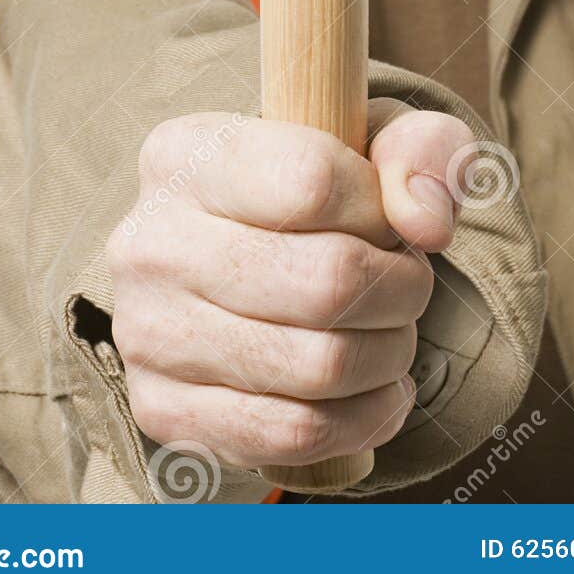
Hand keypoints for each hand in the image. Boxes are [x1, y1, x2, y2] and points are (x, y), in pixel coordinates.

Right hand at [107, 103, 474, 470]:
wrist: (227, 263)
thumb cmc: (308, 193)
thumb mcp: (369, 137)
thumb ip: (420, 149)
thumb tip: (427, 222)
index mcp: (187, 153)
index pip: (314, 181)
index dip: (380, 210)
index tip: (386, 219)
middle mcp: (152, 241)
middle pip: (329, 281)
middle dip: (402, 289)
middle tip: (408, 283)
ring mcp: (146, 332)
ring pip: (320, 367)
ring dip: (389, 355)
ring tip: (391, 332)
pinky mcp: (163, 411)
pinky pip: (293, 435)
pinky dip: (361, 421)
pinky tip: (378, 392)